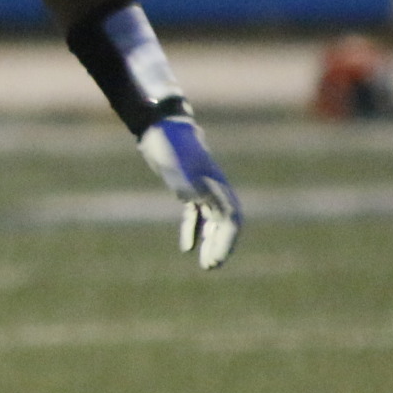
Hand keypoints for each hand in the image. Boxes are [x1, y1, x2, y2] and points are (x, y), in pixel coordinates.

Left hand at [139, 116, 240, 269]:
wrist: (161, 126)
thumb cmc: (170, 145)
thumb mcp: (176, 164)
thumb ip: (186, 180)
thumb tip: (194, 199)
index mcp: (216, 186)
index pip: (230, 219)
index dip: (226, 240)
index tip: (217, 258)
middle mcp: (213, 189)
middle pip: (224, 224)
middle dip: (221, 246)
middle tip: (212, 266)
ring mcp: (201, 188)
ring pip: (212, 221)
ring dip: (211, 242)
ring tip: (206, 265)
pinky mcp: (187, 186)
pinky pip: (196, 214)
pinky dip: (193, 230)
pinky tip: (186, 248)